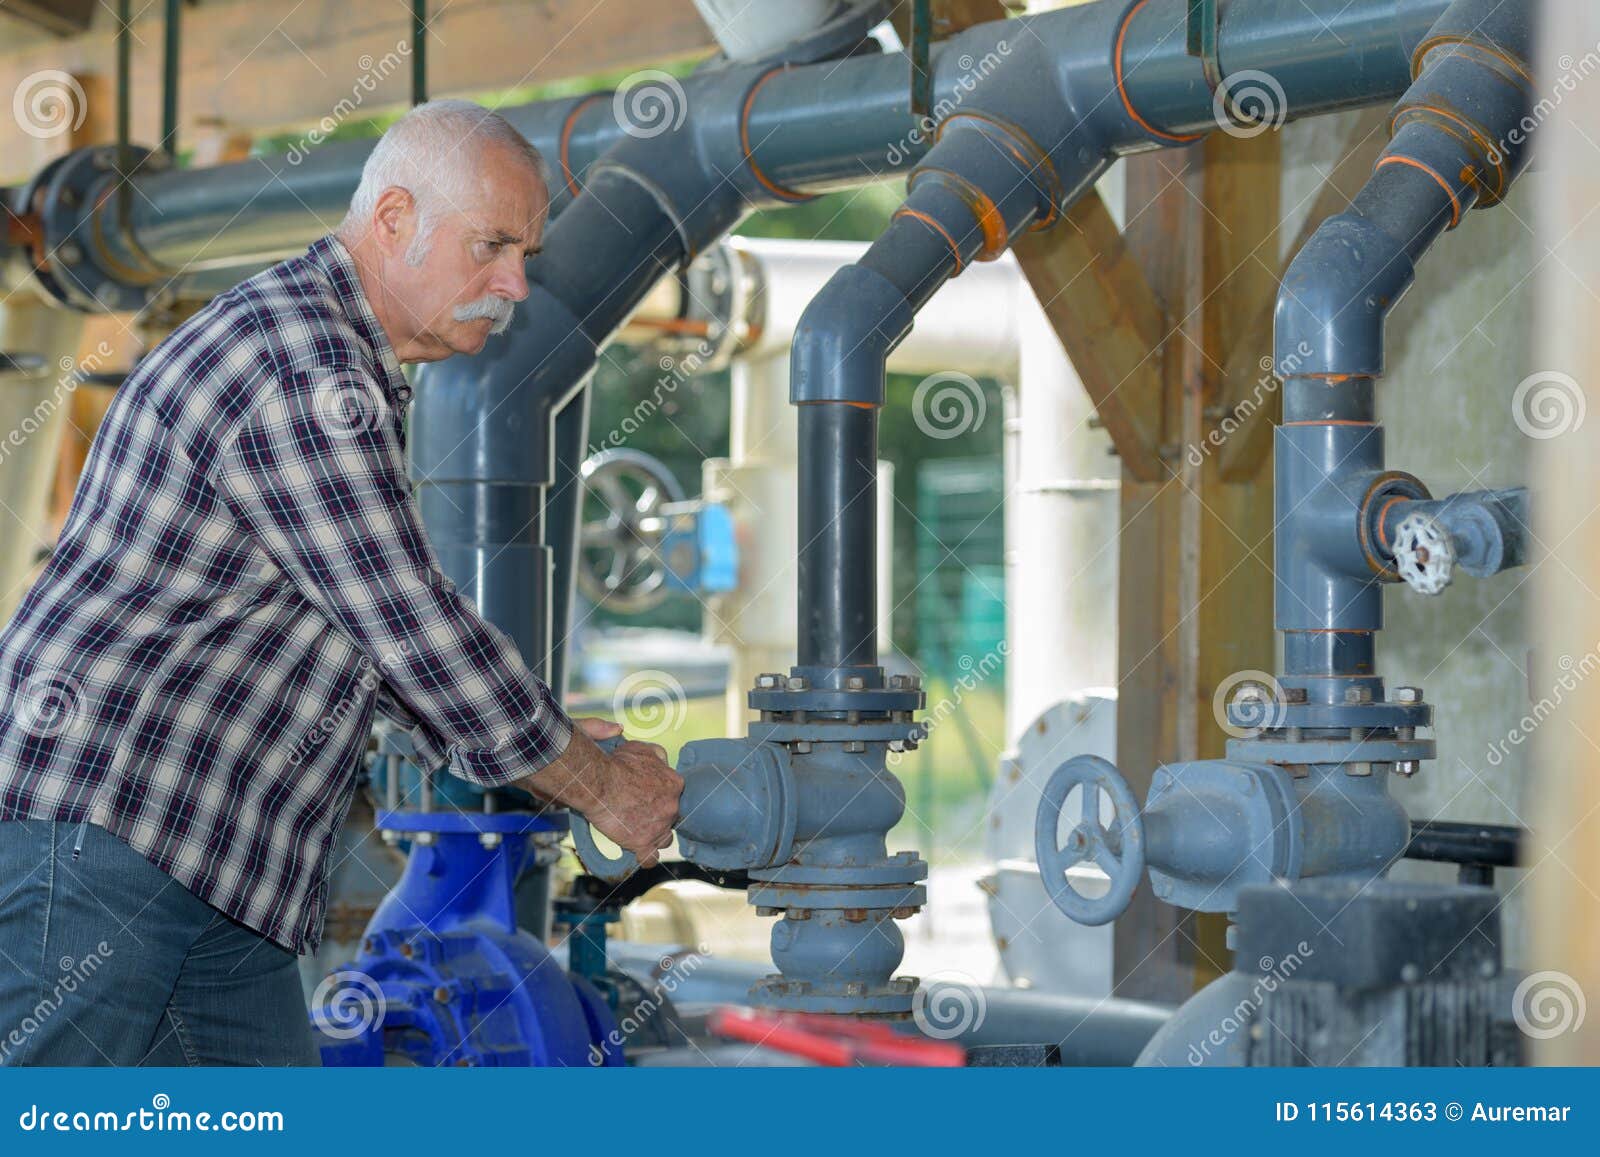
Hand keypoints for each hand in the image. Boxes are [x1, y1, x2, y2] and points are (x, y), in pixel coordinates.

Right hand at [518, 718, 682, 866]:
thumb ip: (653, 752)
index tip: (647, 797)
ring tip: (638, 831)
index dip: (661, 797)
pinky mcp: (643, 843)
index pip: (675, 795)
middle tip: (639, 813)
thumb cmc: (615, 763)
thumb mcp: (639, 747)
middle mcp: (672, 806)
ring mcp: (659, 827)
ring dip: (654, 836)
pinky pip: (650, 859)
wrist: (597, 781)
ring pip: (665, 838)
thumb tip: (659, 756)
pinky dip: (645, 858)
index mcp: (675, 783)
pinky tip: (639, 854)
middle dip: (658, 816)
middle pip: (671, 817)